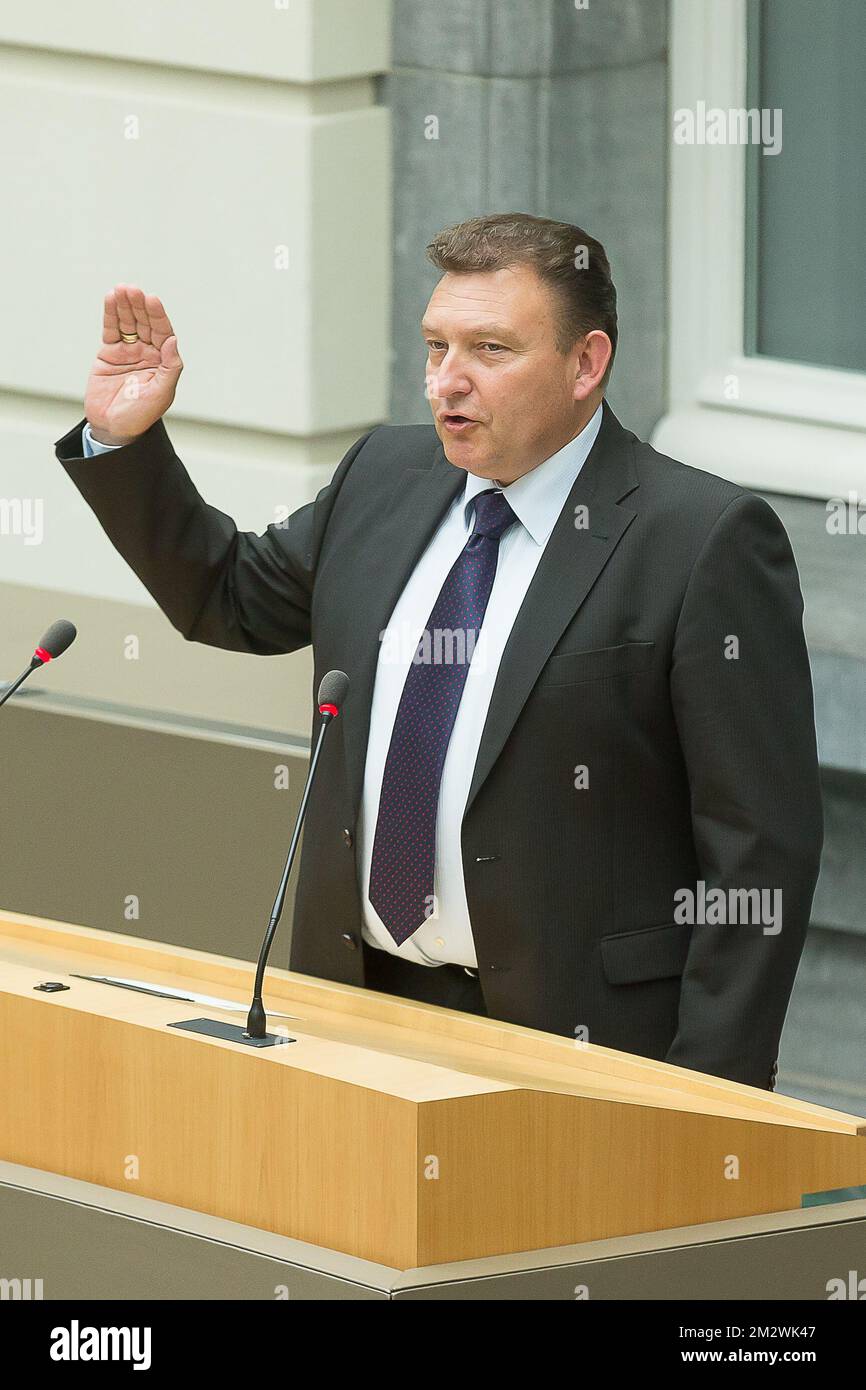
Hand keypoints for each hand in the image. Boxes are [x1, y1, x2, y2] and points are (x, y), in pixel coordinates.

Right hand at [84, 285, 183, 444]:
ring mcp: (128, 351)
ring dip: (125, 306)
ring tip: (120, 290)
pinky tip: (110, 299)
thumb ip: (170, 367)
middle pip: (145, 323)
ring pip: (128, 323)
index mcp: (163, 361)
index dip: (158, 316)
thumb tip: (173, 340)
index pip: (163, 333)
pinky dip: (111, 315)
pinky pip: (111, 330)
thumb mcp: (162, 393)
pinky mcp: (109, 353)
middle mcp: (148, 353)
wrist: (114, 428)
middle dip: (139, 306)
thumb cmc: (141, 414)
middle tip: (133, 290)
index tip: (152, 300)